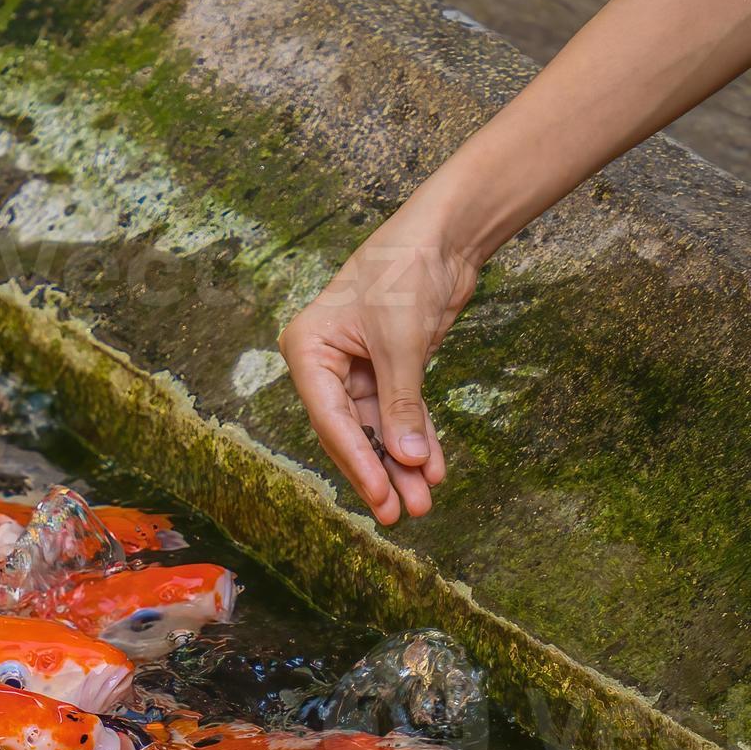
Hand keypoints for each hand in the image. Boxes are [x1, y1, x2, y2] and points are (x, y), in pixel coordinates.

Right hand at [280, 217, 478, 524]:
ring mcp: (358, 368)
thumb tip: (409, 462)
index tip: (381, 497)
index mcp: (308, 350)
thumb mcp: (402, 344)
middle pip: (351, 431)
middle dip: (380, 472)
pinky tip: (432, 468)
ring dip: (402, 463)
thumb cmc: (404, 272)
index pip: (331, 419)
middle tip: (399, 514)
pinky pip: (401, 414)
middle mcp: (326, 363)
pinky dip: (418, 438)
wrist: (442, 235)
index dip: (358, 462)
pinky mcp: (390, 368)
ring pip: (378, 429)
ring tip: (423, 503)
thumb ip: (402, 405)